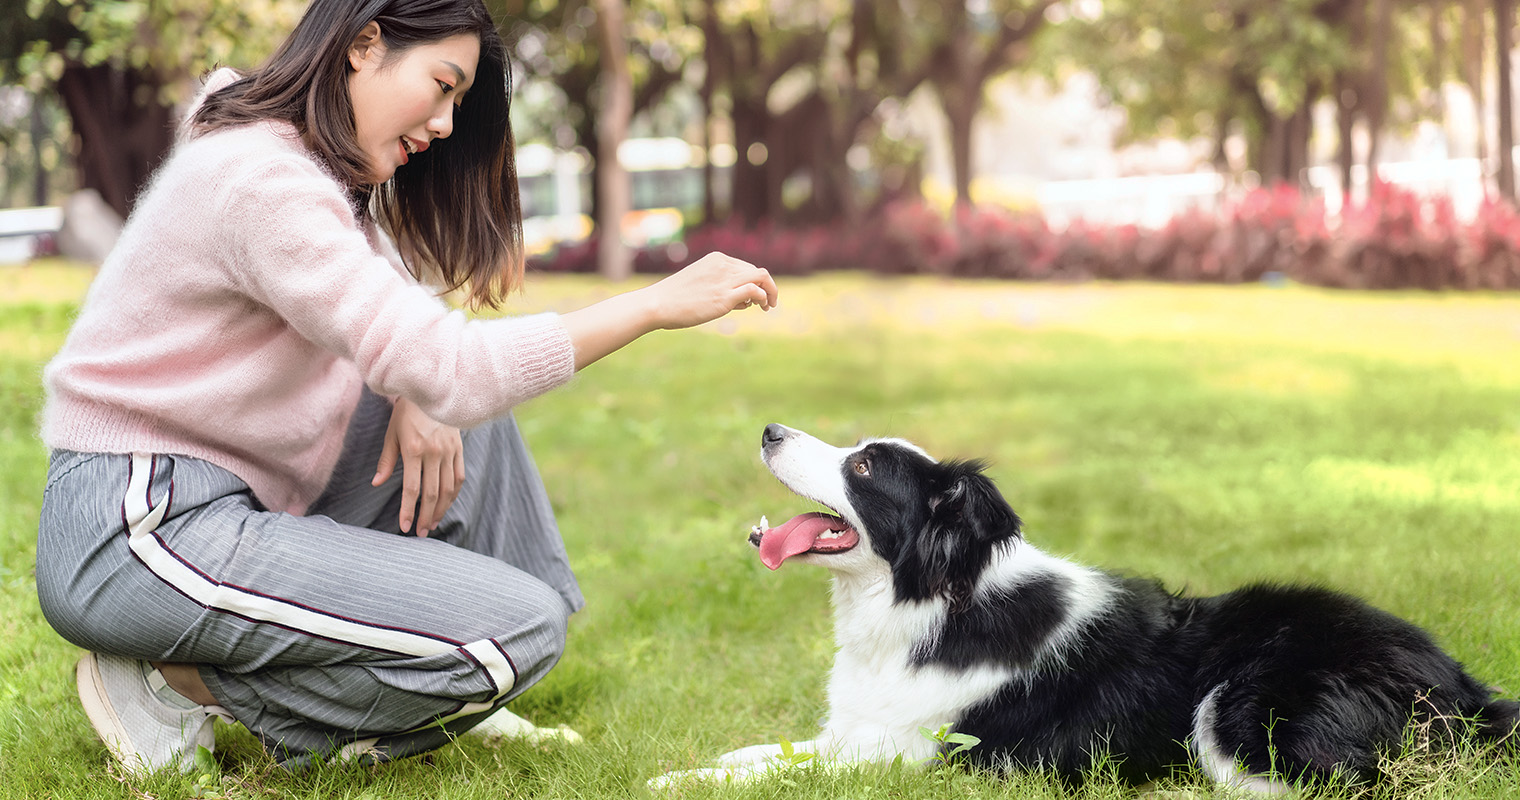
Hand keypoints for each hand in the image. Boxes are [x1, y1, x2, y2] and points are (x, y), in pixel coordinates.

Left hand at [373, 396, 464, 536]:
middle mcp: (433, 452)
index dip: (409, 510)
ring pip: (448, 489)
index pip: (412, 489)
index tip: (405, 526)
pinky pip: (459, 477)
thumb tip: (377, 483)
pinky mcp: (459, 448)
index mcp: (413, 449)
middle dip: (425, 516)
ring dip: (441, 509)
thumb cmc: (406, 411)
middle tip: (421, 533)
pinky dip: (454, 494)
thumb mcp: (392, 433)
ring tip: (433, 523)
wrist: (431, 390)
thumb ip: (386, 460)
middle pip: (431, 493)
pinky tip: (446, 504)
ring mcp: (449, 451)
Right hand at [559, 251, 778, 369]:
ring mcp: (724, 280)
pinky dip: (764, 297)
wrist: (658, 304)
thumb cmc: (674, 299)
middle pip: (756, 271)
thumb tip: (741, 300)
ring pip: (761, 277)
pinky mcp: (724, 297)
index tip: (752, 298)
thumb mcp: (699, 284)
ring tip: (769, 306)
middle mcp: (723, 265)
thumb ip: (718, 287)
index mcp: (716, 259)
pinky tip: (762, 307)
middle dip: (766, 286)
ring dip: (771, 291)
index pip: (745, 267)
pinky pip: (755, 290)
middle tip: (767, 304)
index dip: (753, 282)